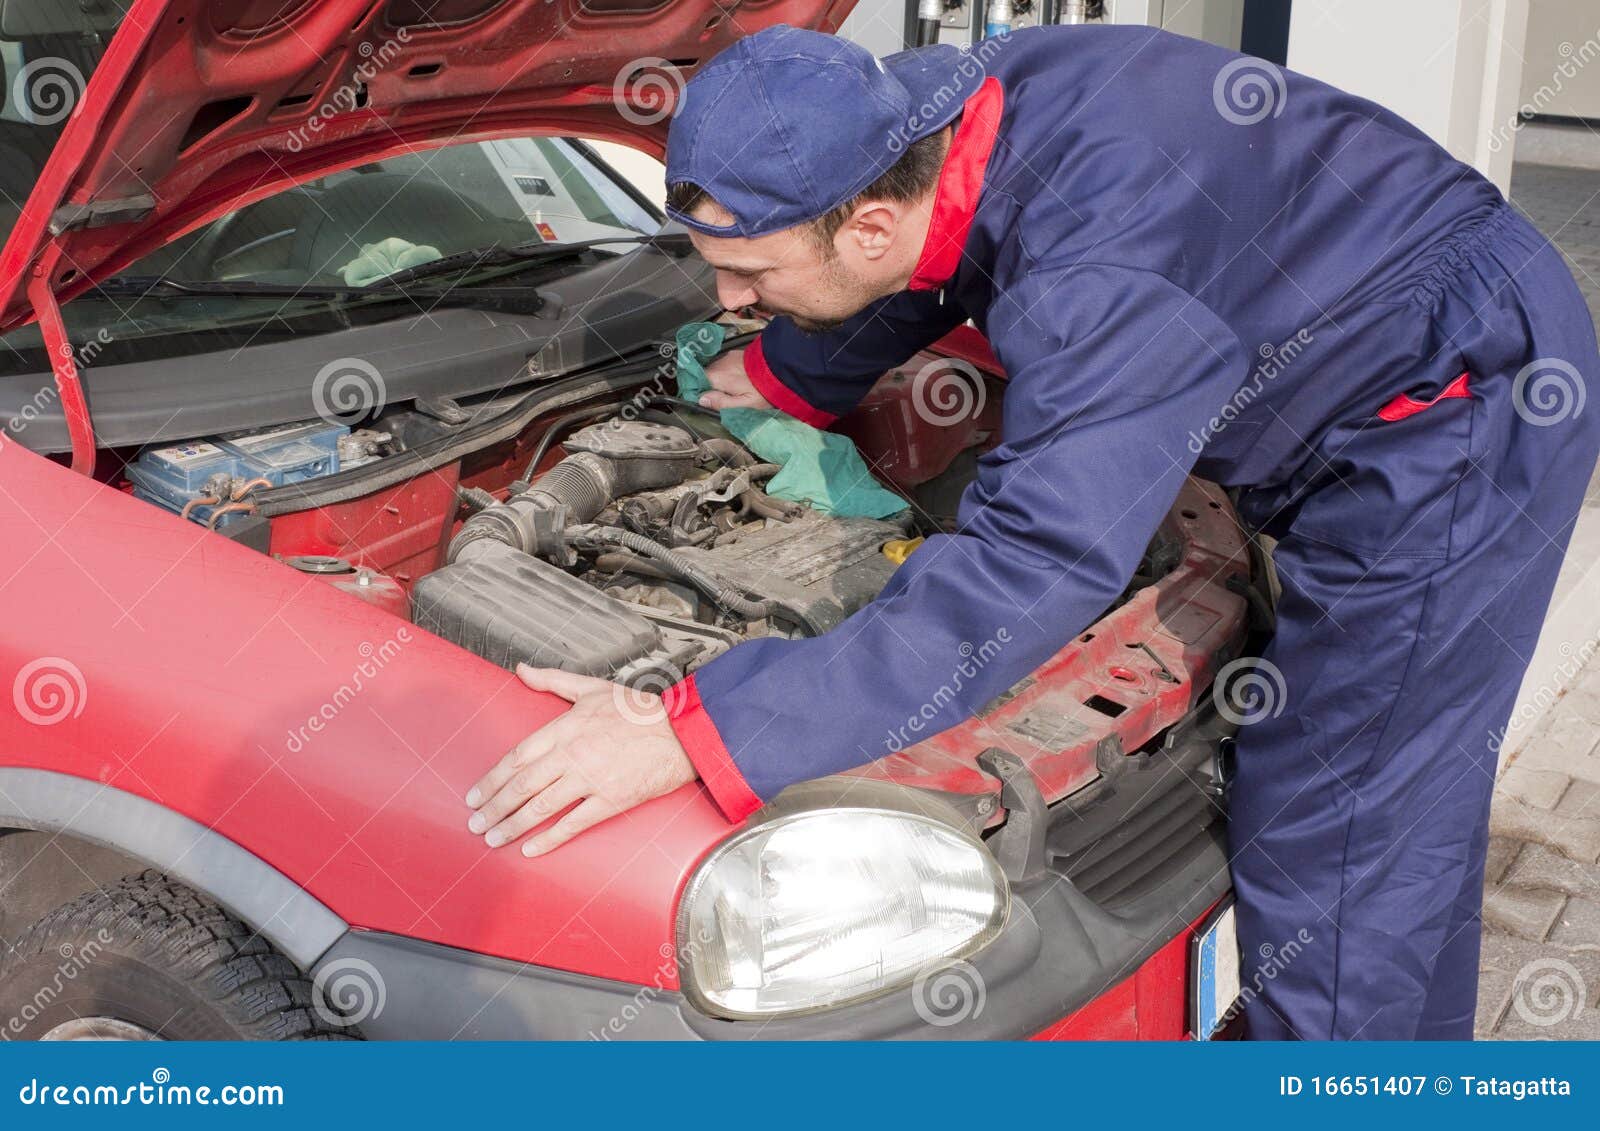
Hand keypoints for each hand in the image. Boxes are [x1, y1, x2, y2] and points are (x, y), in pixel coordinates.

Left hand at [465, 665, 696, 856]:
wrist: (682, 731)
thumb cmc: (638, 710)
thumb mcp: (592, 687)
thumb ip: (553, 680)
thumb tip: (522, 670)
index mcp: (565, 728)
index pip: (517, 757)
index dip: (492, 779)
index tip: (475, 794)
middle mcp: (573, 755)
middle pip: (522, 785)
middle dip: (494, 806)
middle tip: (475, 822)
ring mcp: (591, 779)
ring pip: (541, 806)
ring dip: (513, 824)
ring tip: (493, 837)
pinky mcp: (611, 800)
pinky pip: (574, 823)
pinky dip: (550, 838)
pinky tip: (531, 848)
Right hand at [699, 348, 773, 411]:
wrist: (781, 369)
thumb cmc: (764, 389)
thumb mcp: (744, 404)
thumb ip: (721, 403)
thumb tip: (702, 400)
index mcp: (717, 377)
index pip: (696, 384)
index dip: (698, 393)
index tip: (706, 401)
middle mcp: (718, 364)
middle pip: (704, 377)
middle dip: (709, 387)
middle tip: (722, 398)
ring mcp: (726, 358)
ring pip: (714, 371)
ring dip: (718, 380)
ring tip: (732, 390)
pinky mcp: (734, 355)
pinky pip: (723, 365)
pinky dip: (726, 373)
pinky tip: (737, 380)